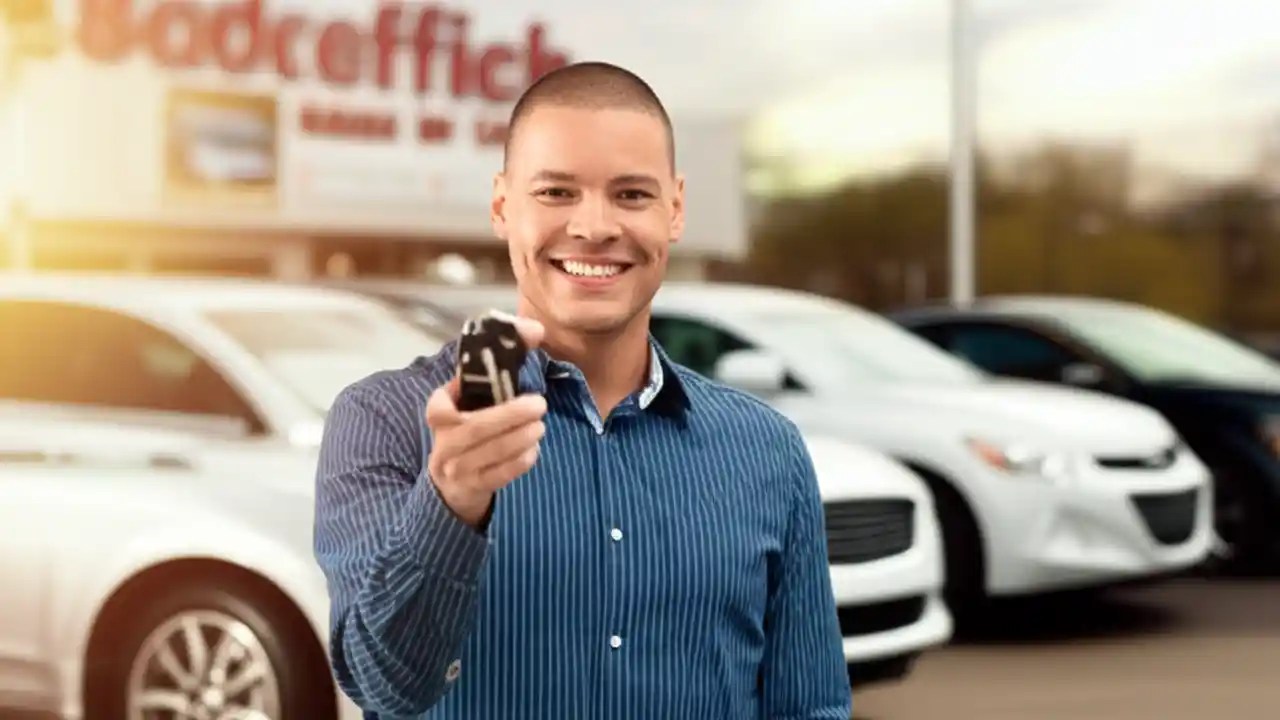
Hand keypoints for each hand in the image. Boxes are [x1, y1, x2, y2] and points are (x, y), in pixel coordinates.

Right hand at [424, 316, 546, 527]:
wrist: (453, 482)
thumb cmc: (471, 427)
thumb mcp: (477, 395)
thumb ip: (502, 359)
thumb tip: (536, 329)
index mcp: (439, 412)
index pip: (442, 401)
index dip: (460, 389)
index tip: (489, 380)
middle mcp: (443, 441)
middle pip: (473, 428)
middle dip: (507, 416)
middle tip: (539, 405)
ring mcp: (455, 468)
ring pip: (486, 454)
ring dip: (517, 440)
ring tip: (540, 427)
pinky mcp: (471, 488)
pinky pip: (495, 476)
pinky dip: (516, 463)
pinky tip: (533, 451)